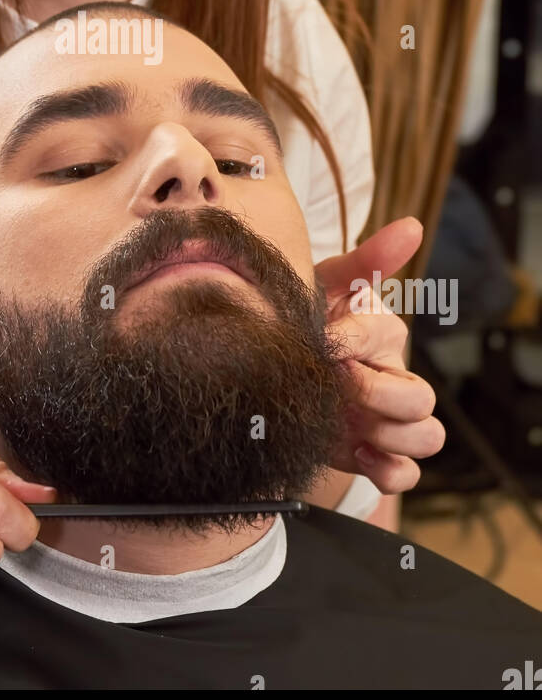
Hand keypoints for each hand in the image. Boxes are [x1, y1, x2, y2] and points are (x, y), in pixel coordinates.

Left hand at [314, 217, 445, 493]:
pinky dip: (388, 470)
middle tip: (335, 385)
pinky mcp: (374, 452)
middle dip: (376, 395)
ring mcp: (387, 420)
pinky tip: (357, 454)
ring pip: (427, 436)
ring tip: (352, 425)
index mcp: (382, 334)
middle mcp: (394, 376)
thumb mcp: (322, 286)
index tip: (320, 344)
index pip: (382, 337)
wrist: (272, 367)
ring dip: (391, 436)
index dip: (351, 343)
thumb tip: (413, 225)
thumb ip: (363, 261)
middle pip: (420, 399)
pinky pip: (406, 473)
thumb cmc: (305, 319)